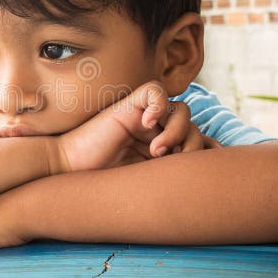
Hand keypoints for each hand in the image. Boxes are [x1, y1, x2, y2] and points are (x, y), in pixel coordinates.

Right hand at [55, 80, 219, 172]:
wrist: (68, 173)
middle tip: (170, 163)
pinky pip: (155, 91)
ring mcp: (142, 118)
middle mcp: (155, 133)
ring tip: (156, 151)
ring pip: (181, 110)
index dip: (209, 151)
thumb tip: (209, 183)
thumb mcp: (147, 185)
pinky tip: (147, 124)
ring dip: (176, 131)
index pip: (199, 141)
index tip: (201, 172)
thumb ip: (173, 177)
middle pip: (195, 127)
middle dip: (192, 146)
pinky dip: (158, 105)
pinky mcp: (127, 106)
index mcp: (162, 151)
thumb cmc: (101, 186)